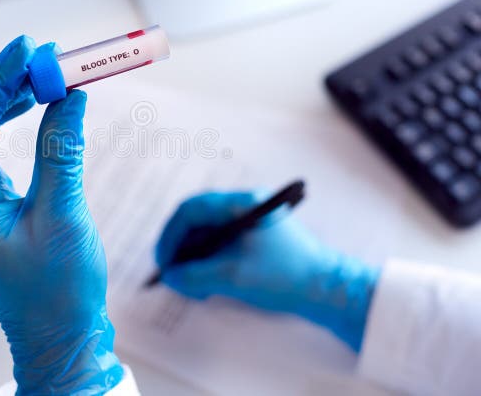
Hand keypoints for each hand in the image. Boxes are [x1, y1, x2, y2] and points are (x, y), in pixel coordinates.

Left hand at [0, 36, 122, 393]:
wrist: (58, 334)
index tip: (29, 47)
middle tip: (43, 55)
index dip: (1, 79)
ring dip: (9, 100)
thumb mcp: (63, 215)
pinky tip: (33, 108)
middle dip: (5, 84)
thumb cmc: (57, 291)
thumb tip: (69, 97)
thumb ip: (63, 151)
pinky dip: (12, 124)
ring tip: (44, 75)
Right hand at [155, 191, 379, 351]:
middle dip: (181, 249)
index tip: (164, 262)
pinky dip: (208, 263)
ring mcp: (251, 221)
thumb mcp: (232, 276)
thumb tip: (169, 276)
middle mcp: (245, 205)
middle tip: (172, 273)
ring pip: (207, 234)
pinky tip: (208, 283)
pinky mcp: (256, 238)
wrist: (329, 290)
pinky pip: (221, 245)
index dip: (171, 236)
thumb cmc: (285, 276)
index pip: (191, 210)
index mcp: (242, 203)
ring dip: (194, 258)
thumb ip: (194, 275)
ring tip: (192, 284)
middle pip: (197, 220)